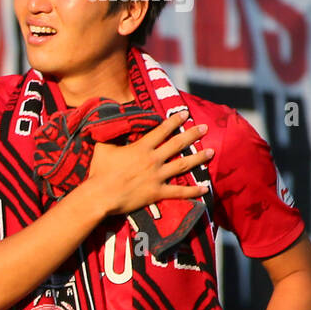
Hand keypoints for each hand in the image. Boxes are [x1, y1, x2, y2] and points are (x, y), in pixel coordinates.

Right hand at [82, 110, 211, 216]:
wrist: (101, 195)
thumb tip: (112, 123)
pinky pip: (179, 192)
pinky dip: (193, 191)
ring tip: (211, 152)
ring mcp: (157, 177)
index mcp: (141, 148)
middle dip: (192, 135)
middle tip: (205, 128)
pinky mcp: (157, 193)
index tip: (185, 114)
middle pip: (177, 144)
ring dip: (199, 158)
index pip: (161, 130)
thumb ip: (111, 135)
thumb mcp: (102, 147)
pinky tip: (205, 188)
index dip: (174, 121)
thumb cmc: (99, 171)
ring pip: (183, 165)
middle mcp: (153, 160)